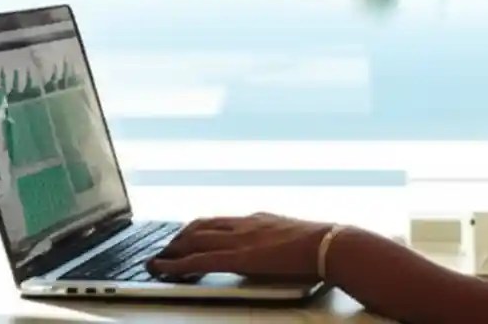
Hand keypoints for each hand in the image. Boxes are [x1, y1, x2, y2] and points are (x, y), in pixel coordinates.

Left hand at [147, 213, 333, 281]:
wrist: (330, 244)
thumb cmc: (323, 245)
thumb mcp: (296, 236)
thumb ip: (280, 239)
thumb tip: (281, 248)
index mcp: (259, 219)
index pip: (221, 220)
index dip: (200, 227)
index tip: (189, 233)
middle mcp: (244, 224)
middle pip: (201, 225)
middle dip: (180, 236)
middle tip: (166, 247)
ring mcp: (239, 239)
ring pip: (193, 238)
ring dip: (171, 248)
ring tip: (158, 259)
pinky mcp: (236, 257)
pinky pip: (197, 259)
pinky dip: (175, 264)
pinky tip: (162, 269)